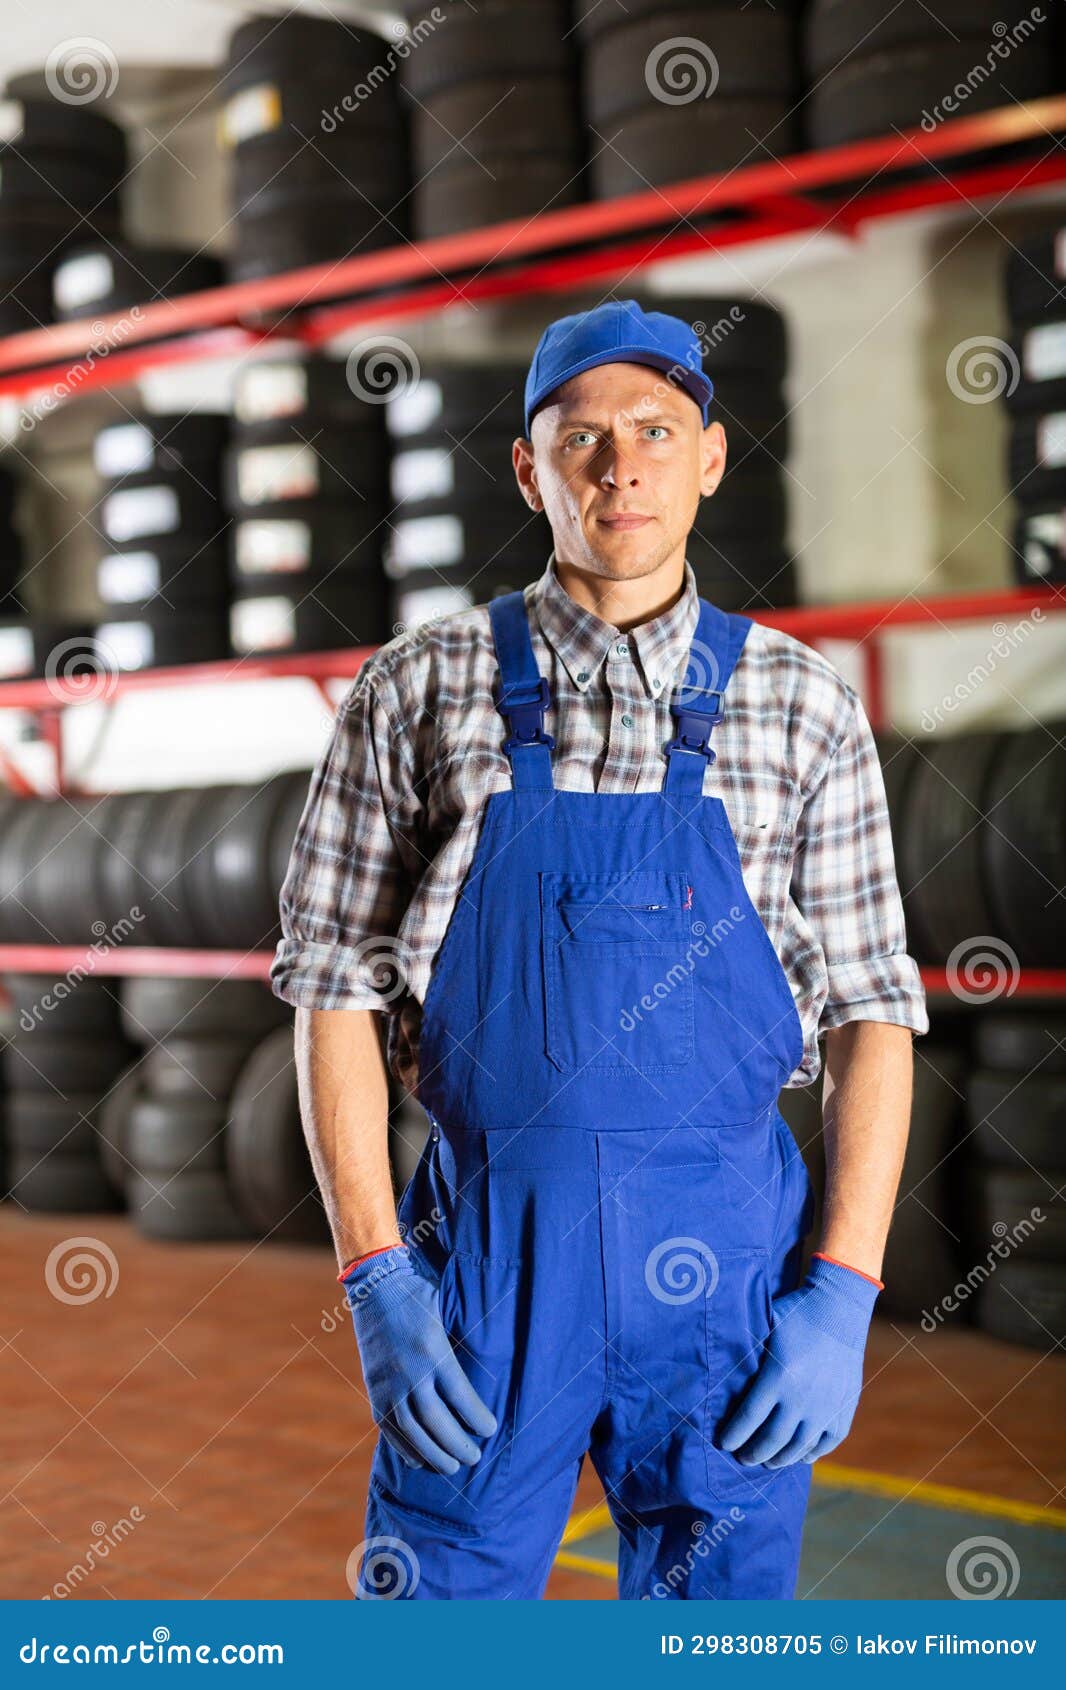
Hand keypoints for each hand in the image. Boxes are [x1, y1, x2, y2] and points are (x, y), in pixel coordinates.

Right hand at [342, 1245, 496, 1473]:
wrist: (375, 1287)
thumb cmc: (420, 1297)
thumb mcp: (448, 1312)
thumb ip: (462, 1342)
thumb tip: (490, 1369)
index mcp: (433, 1350)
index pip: (460, 1395)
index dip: (476, 1418)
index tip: (490, 1431)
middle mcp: (410, 1370)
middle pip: (435, 1420)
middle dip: (457, 1445)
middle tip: (474, 1458)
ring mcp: (388, 1382)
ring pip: (411, 1430)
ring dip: (433, 1454)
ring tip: (452, 1467)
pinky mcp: (373, 1388)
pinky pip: (389, 1426)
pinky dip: (404, 1447)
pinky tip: (420, 1460)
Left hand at [718, 1255, 880, 1469]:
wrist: (840, 1307)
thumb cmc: (795, 1312)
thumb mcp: (764, 1325)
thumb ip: (745, 1349)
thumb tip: (713, 1361)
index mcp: (778, 1377)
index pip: (748, 1419)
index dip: (734, 1435)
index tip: (723, 1444)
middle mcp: (802, 1398)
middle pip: (772, 1440)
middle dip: (753, 1453)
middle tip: (743, 1459)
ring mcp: (826, 1407)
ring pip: (799, 1448)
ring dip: (780, 1459)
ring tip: (768, 1462)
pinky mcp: (845, 1409)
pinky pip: (827, 1443)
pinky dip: (811, 1453)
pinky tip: (800, 1456)